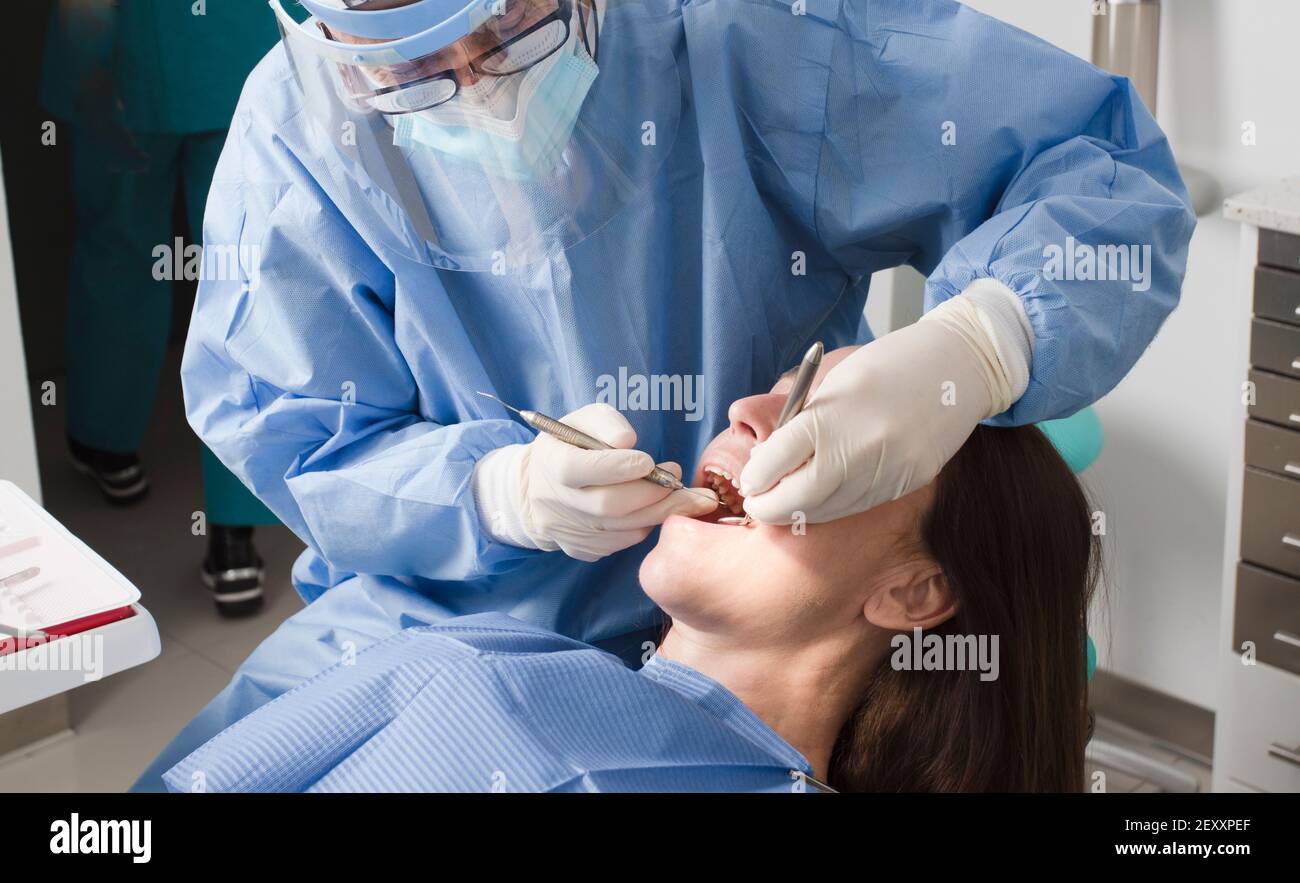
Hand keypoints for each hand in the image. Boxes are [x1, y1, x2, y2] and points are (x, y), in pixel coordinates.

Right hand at [479, 403, 717, 560]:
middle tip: (677, 477)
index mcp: (552, 464)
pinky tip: (656, 509)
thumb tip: (628, 442)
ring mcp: (568, 532)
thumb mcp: (582, 421)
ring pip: (622, 528)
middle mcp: (556, 503)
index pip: (582, 469)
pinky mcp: (581, 549)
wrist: (538, 488)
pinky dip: (645, 525)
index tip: (648, 461)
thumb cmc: (570, 446)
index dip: (619, 467)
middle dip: (651, 492)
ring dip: (659, 511)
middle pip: (608, 505)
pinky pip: (622, 542)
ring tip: (686, 496)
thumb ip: (607, 424)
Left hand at [739, 314, 999, 523]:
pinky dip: (831, 507)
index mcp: (832, 416)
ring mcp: (886, 471)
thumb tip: (769, 460)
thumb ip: (802, 423)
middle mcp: (859, 448)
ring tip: (783, 504)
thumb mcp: (835, 383)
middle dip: (770, 507)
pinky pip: (858, 505)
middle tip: (757, 503)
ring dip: (799, 511)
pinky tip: (820, 499)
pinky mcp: (907, 483)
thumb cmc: (889, 366)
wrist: (958, 366)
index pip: (776, 461)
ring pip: (828, 509)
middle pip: (798, 498)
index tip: (750, 480)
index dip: (756, 476)